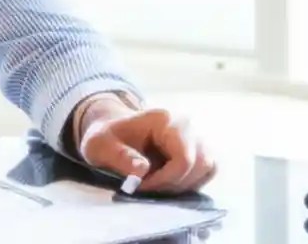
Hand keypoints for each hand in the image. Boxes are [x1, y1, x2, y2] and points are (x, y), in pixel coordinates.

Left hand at [77, 104, 216, 193]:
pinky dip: (190, 182)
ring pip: (208, 166)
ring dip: (185, 183)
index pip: (183, 158)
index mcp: (164, 120)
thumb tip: (142, 170)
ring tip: (158, 185)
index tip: (141, 186)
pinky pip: (206, 170)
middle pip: (201, 163)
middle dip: (176, 183)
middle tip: (149, 187)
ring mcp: (194, 136)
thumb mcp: (99, 146)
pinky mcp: (197, 150)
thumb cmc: (107, 137)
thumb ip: (119, 156)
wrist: (112, 132)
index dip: (166, 179)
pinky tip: (167, 183)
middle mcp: (186, 125)